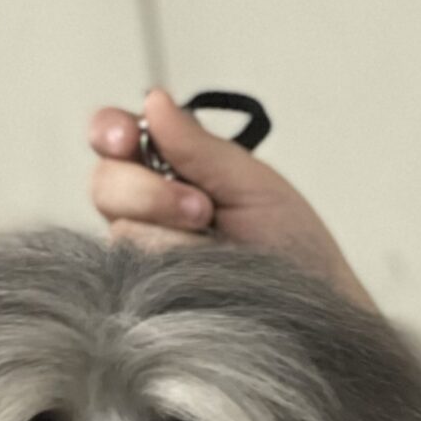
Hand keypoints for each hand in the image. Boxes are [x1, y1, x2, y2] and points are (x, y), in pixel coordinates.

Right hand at [86, 89, 375, 310]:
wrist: (314, 319)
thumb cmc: (294, 252)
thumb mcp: (253, 187)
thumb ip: (200, 147)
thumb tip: (154, 100)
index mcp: (170, 169)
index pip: (115, 137)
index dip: (110, 132)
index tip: (124, 140)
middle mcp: (148, 210)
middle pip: (106, 183)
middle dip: (148, 191)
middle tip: (202, 210)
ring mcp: (144, 255)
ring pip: (121, 230)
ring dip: (170, 235)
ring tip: (218, 250)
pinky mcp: (145, 297)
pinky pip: (132, 272)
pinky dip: (170, 266)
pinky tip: (200, 275)